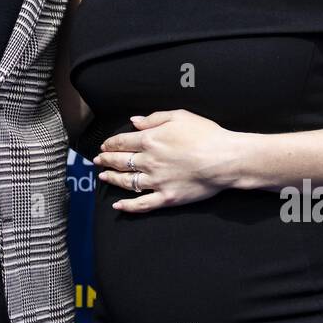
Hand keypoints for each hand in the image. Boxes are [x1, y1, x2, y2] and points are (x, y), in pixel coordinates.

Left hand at [93, 110, 237, 213]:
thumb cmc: (205, 134)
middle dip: (106, 160)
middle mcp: (149, 161)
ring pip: (126, 182)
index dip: (110, 143)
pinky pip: (142, 204)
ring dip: (112, 179)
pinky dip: (128, 206)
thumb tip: (134, 122)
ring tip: (103, 177)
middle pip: (120, 161)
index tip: (105, 145)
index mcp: (150, 140)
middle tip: (97, 160)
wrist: (225, 159)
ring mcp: (156, 181)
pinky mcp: (166, 197)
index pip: (122, 142)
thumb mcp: (179, 116)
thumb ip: (153, 118)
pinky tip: (118, 206)